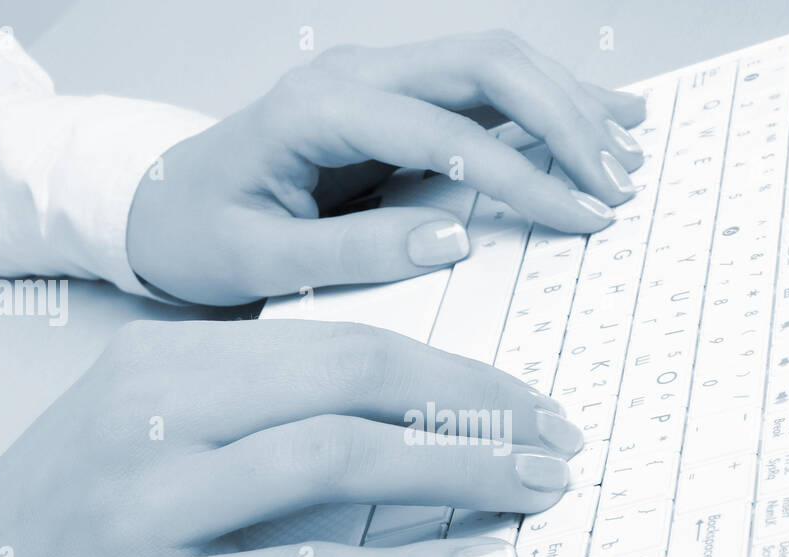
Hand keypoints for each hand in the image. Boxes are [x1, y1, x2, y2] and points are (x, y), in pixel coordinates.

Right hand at [0, 319, 583, 556]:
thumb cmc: (77, 503)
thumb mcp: (154, 416)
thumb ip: (260, 400)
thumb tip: (403, 406)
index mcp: (167, 358)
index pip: (340, 341)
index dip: (450, 370)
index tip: (519, 398)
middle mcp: (161, 416)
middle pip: (352, 380)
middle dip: (475, 406)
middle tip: (551, 437)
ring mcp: (158, 506)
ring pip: (338, 459)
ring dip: (459, 472)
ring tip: (534, 490)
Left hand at [125, 31, 645, 304]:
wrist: (161, 204)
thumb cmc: (198, 233)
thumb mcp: (259, 260)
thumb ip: (353, 253)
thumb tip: (454, 240)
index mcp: (318, 110)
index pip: (447, 130)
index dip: (525, 174)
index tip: (583, 216)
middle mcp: (353, 75)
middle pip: (487, 65)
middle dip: (566, 120)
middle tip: (618, 183)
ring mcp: (377, 79)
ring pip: (495, 64)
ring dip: (567, 104)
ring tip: (627, 152)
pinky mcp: (394, 99)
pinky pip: (482, 87)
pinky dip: (545, 102)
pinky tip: (597, 118)